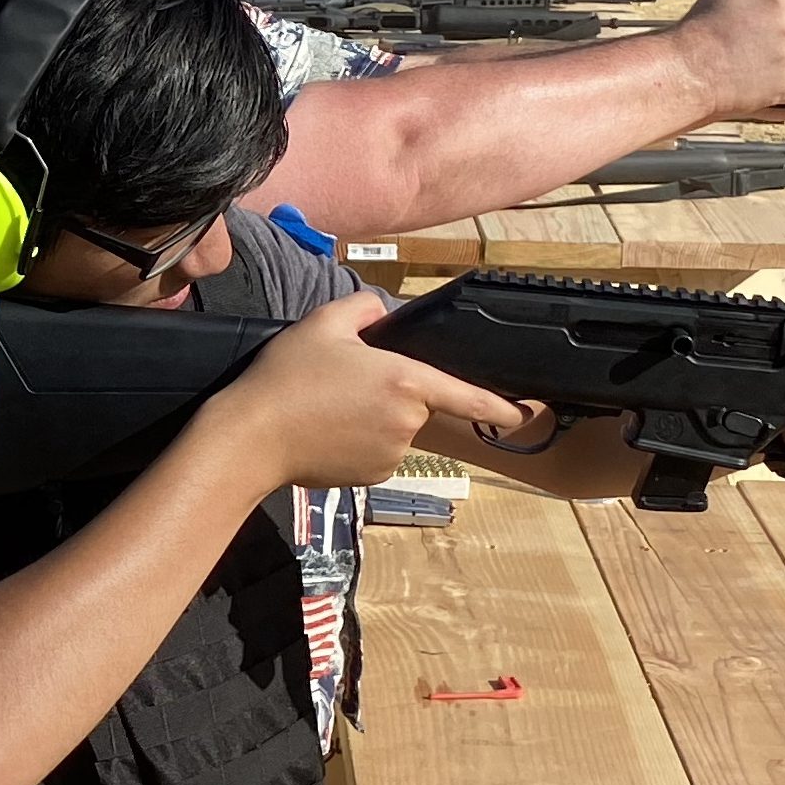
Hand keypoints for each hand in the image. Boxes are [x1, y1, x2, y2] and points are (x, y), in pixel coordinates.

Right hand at [205, 291, 525, 490]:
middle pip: (417, 402)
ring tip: (327, 406)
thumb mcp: (323, 323)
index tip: (532, 411)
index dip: (506, 407)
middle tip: (344, 381)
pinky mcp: (372, 477)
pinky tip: (327, 430)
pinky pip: (378, 452)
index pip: (469, 396)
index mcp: (405, 380)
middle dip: (392, 391)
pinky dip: (360, 441)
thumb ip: (364, 307)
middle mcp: (407, 422)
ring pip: (396, 428)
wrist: (251, 437)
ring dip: (374, 417)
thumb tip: (382, 314)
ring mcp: (391, 454)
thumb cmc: (287, 377)